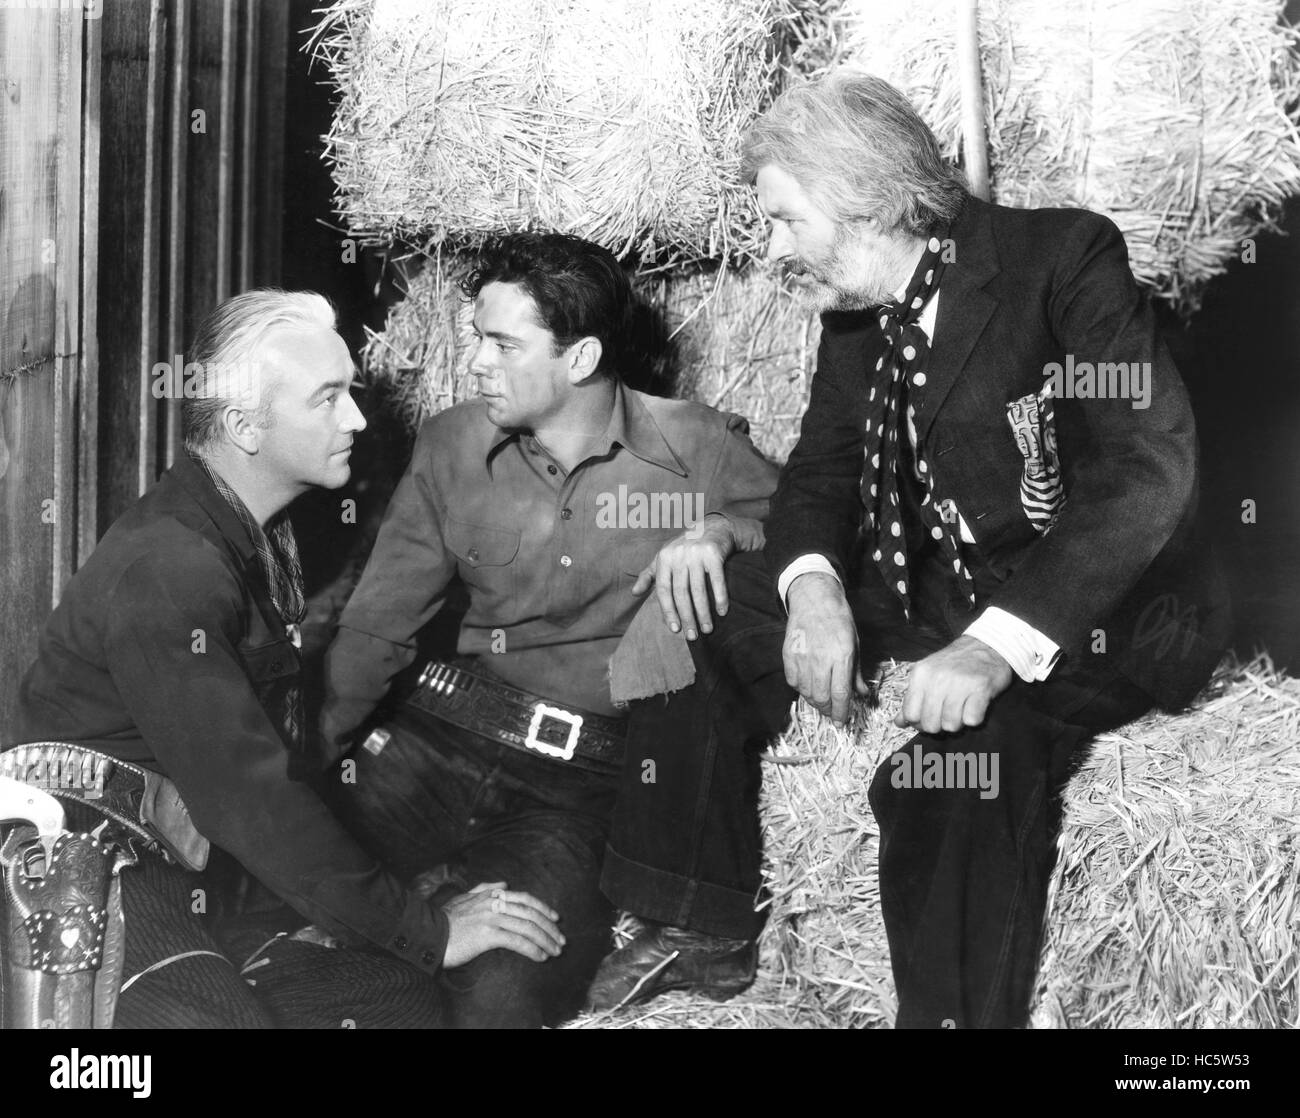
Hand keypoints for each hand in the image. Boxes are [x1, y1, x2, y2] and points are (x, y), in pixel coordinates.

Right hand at [440, 881, 565, 967]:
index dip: (543, 907)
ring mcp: (491, 917)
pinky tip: (540, 956)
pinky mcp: (487, 935)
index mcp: (490, 894)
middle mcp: (493, 903)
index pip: (524, 898)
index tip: (555, 918)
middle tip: (561, 940)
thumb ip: (484, 888)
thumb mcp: (463, 898)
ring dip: (545, 940)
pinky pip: (517, 941)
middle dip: (549, 927)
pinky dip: (532, 949)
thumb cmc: (444, 920)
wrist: (427, 934)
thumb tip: (504, 883)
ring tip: (555, 951)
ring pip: (527, 927)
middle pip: (530, 913)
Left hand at [632, 514, 734, 639]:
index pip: (663, 590)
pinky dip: (720, 598)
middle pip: (681, 593)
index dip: (668, 611)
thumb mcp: (664, 558)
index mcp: (664, 558)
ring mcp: (696, 554)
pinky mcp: (714, 554)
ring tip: (707, 629)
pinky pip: (717, 581)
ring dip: (703, 613)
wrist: (713, 527)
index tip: (674, 630)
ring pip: (699, 590)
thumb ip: (649, 575)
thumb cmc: (685, 548)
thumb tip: (633, 593)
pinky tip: (722, 612)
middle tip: (692, 636)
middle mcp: (678, 555)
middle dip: (686, 617)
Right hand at [784, 572, 868, 728]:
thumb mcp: (854, 643)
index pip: (840, 693)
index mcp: (841, 655)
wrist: (814, 598)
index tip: (843, 721)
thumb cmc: (838, 619)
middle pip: (821, 697)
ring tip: (822, 701)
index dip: (842, 711)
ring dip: (815, 701)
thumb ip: (856, 671)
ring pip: (806, 692)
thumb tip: (862, 693)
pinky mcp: (788, 655)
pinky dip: (801, 689)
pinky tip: (809, 686)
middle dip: (828, 710)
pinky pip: (793, 682)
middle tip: (833, 713)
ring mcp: (801, 657)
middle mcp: (820, 658)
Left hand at [894, 635, 1013, 733]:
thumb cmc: (955, 663)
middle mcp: (937, 678)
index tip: (928, 718)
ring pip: (951, 725)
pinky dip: (974, 717)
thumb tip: (899, 722)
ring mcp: (959, 683)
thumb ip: (913, 698)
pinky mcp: (981, 689)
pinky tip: (974, 704)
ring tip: (962, 707)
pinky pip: (972, 720)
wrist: (987, 646)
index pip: (910, 714)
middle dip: (939, 725)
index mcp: (920, 674)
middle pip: (930, 724)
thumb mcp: (928, 674)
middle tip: (947, 713)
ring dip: (958, 722)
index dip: (918, 723)